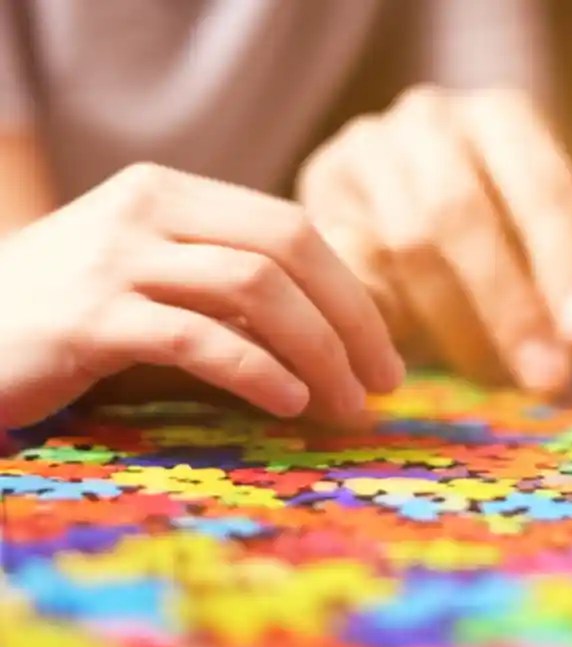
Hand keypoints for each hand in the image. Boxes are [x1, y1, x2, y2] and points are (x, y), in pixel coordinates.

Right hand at [0, 163, 402, 428]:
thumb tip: (336, 333)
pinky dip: (260, 372)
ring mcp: (113, 259)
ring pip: (256, 289)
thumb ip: (225, 288)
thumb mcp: (151, 282)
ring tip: (347, 407)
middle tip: (385, 384)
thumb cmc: (63, 321)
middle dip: (352, 320)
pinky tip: (292, 404)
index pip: (291, 226)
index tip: (384, 352)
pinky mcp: (88, 319)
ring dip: (320, 352)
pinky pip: (201, 339)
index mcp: (169, 192)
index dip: (351, 291)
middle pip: (288, 248)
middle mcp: (145, 209)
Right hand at [296, 85, 571, 394]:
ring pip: (407, 243)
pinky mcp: (322, 184)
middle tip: (543, 377)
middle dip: (508, 305)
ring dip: (455, 324)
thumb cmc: (500, 217)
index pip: (544, 192)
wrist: (406, 182)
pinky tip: (414, 359)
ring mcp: (369, 146)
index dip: (567, 267)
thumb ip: (559, 273)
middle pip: (463, 214)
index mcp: (503, 117)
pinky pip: (350, 261)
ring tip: (493, 378)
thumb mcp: (544, 233)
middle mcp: (431, 118)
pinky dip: (385, 315)